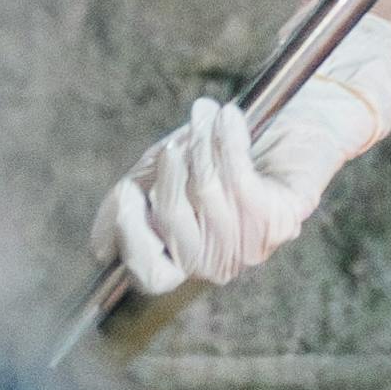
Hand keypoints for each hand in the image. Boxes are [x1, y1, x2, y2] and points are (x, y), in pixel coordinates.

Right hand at [99, 17, 390, 300]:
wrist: (290, 125)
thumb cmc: (217, 150)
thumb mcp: (162, 174)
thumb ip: (129, 204)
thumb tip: (100, 247)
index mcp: (185, 257)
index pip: (151, 276)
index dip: (131, 236)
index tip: (131, 192)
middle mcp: (218, 261)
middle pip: (173, 220)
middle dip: (169, 172)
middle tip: (175, 143)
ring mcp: (249, 244)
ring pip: (206, 191)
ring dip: (201, 143)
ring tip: (204, 113)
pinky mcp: (279, 219)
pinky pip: (240, 177)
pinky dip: (229, 139)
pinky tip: (227, 116)